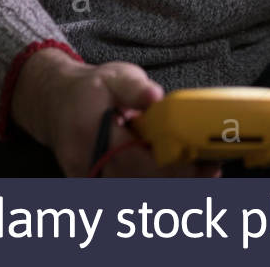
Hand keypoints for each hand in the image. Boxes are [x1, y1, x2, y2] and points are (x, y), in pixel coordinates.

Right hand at [12, 48, 220, 177]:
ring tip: (203, 172)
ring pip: (134, 192)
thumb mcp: (115, 76)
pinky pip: (129, 190)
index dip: (168, 168)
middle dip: (177, 182)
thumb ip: (135, 88)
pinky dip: (156, 186)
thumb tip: (155, 97)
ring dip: (170, 186)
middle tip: (212, 169)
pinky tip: (181, 177)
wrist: (57, 105)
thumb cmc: (90, 90)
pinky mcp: (96, 186)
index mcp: (90, 135)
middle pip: (136, 185)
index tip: (198, 164)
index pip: (132, 161)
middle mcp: (86, 165)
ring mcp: (89, 180)